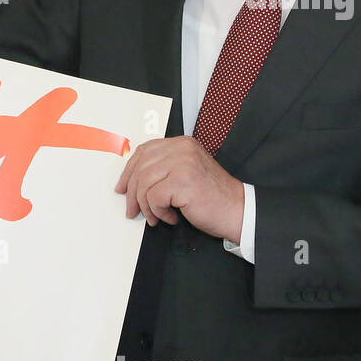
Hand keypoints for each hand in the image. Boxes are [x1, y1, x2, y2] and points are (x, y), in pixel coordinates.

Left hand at [115, 136, 245, 242]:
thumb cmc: (211, 196)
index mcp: (181, 143)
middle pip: (140, 168)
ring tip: (155, 217)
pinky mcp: (183, 181)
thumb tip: (129, 180)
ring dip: (145, 206)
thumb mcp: (185, 173)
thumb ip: (163, 168)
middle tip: (132, 210)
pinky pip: (153, 198)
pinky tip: (171, 217)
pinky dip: (158, 212)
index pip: (143, 151)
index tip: (122, 188)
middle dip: (132, 193)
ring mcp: (183, 163)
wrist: (238, 210)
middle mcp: (182, 149)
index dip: (128, 171)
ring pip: (144, 184)